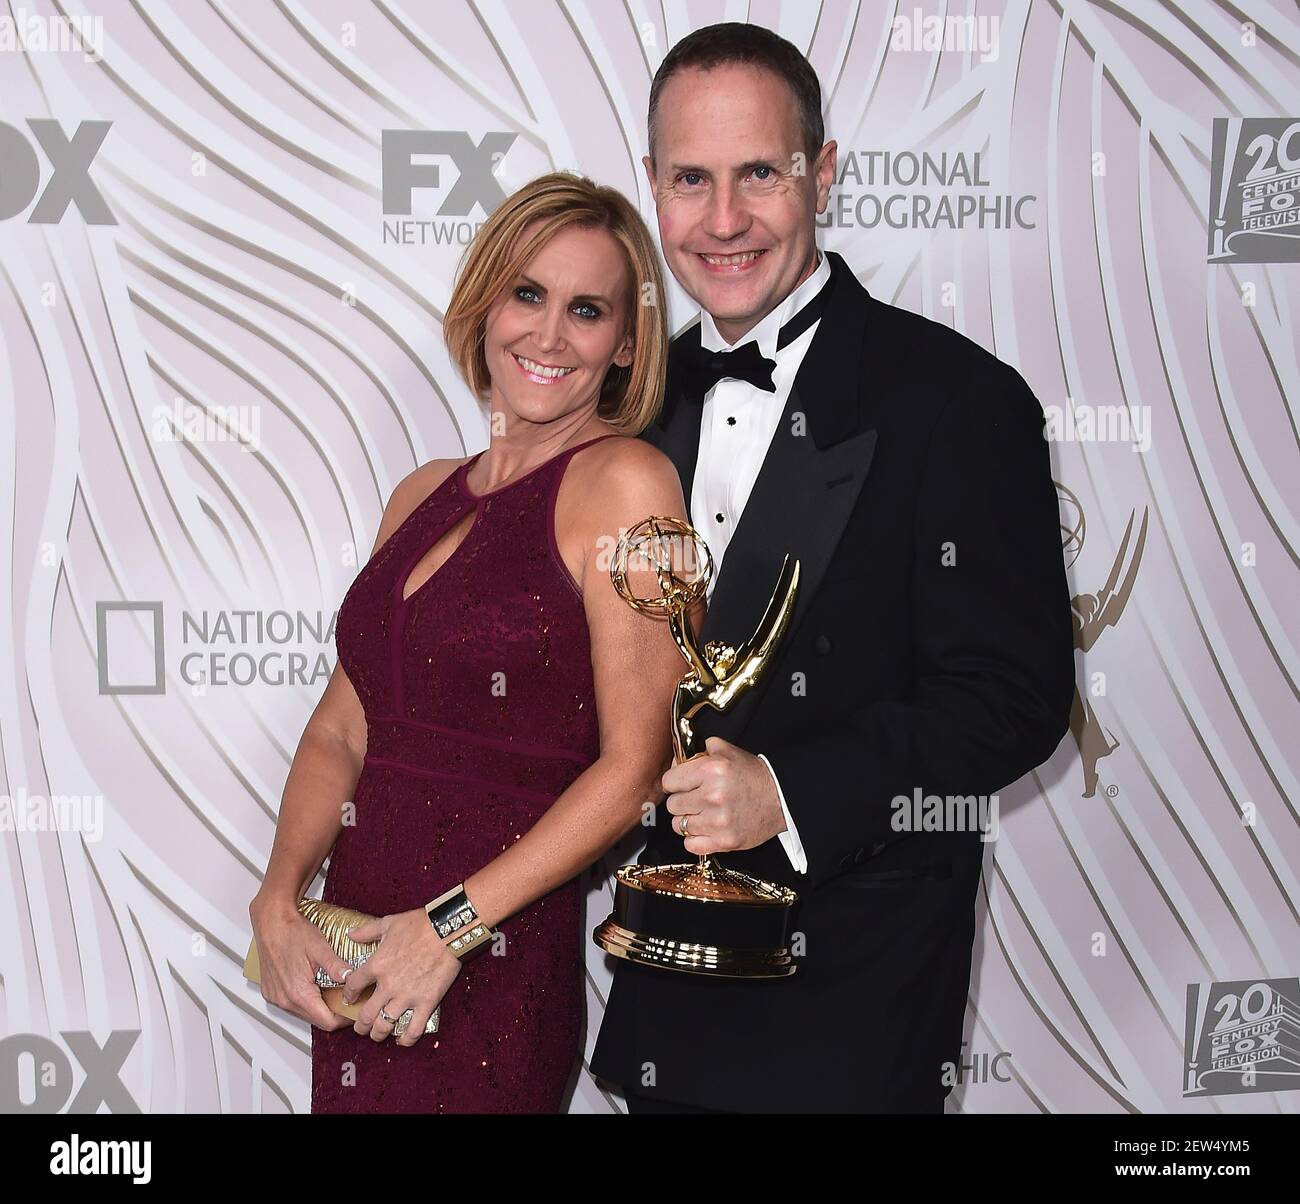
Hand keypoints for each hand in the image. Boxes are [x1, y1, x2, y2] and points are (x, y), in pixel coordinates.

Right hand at [248, 893, 353, 1031]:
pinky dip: (306, 999)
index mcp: (298, 993)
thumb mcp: (320, 948)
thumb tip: (352, 979)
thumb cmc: (292, 932)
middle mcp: (284, 1000)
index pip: (327, 1021)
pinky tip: (316, 985)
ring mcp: (276, 997)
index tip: (355, 1009)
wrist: (271, 922)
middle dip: (334, 1012)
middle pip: (316, 1019)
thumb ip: (337, 967)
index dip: (344, 1017)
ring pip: (304, 1012)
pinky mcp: (271, 992)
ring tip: (334, 991)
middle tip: (348, 998)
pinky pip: (292, 1004)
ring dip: (320, 1006)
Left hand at [341, 908, 460, 1045]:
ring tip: (378, 1034)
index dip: (348, 995)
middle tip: (361, 1026)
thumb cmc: (419, 924)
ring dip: (378, 1034)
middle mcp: (388, 985)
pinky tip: (401, 1040)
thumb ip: (366, 931)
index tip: (349, 999)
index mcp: (376, 965)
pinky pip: (413, 1030)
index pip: (353, 986)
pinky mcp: (426, 1002)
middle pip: (365, 1015)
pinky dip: (406, 1039)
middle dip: (360, 1025)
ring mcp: (407, 996)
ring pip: (384, 1026)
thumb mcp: (389, 923)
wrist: (448, 929)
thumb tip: (350, 933)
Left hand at [661, 736, 785, 854]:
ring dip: (687, 821)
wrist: (781, 798)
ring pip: (679, 826)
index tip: (682, 785)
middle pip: (672, 805)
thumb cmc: (753, 775)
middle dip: (681, 801)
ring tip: (702, 814)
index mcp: (711, 770)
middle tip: (695, 799)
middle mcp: (712, 796)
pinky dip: (695, 839)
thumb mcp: (728, 752)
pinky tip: (705, 829)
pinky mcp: (725, 841)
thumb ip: (700, 750)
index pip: (668, 781)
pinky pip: (690, 845)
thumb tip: (676, 761)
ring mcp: (718, 822)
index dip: (674, 782)